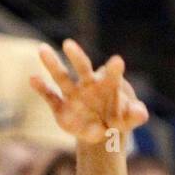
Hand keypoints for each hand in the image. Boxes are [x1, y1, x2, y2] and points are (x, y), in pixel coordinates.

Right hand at [29, 39, 148, 144]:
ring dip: (52, 64)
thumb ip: (135, 114)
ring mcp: (73, 95)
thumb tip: (142, 114)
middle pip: (82, 68)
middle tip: (68, 44)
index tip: (117, 61)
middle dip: (76, 57)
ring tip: (42, 49)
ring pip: (61, 77)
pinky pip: (50, 96)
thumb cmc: (118, 118)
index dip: (114, 70)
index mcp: (108, 84)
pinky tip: (32, 78)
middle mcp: (88, 85)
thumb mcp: (129, 118)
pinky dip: (41, 88)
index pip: (111, 75)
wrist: (102, 129)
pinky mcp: (61, 108)